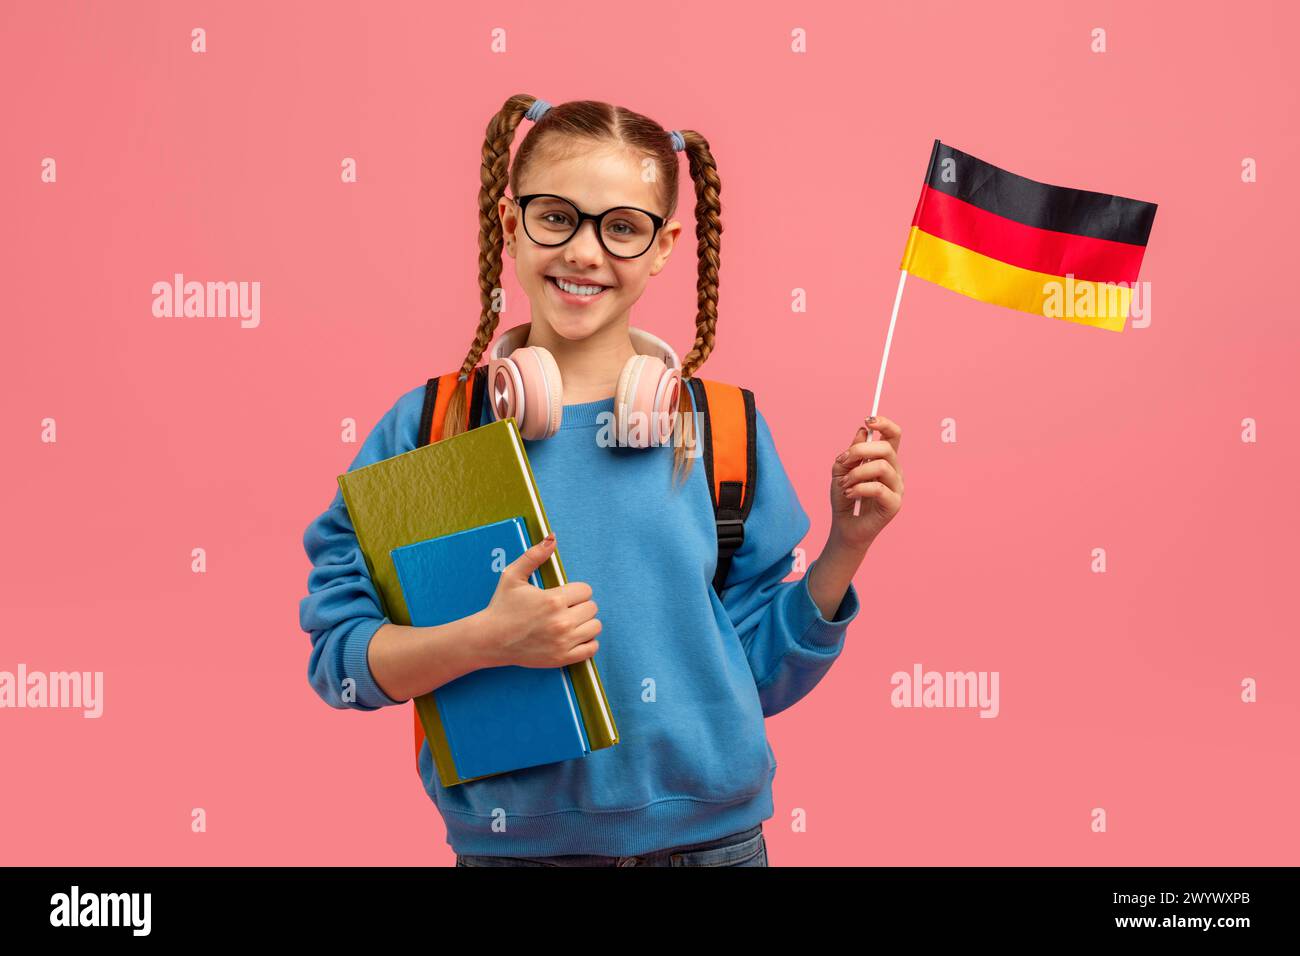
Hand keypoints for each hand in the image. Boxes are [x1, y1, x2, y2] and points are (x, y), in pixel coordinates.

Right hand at [479, 532, 601, 668]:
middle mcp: (561, 622)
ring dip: (585, 623)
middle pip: (592, 608)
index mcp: (553, 600)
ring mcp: (563, 642)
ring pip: (595, 626)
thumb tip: (552, 538)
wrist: (489, 640)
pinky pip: (592, 648)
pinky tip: (573, 636)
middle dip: (579, 605)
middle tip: (564, 608)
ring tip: (569, 621)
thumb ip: (534, 555)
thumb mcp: (512, 576)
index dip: (575, 591)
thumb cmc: (501, 607)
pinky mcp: (562, 658)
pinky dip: (587, 642)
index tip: (563, 595)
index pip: (586, 590)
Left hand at [829, 415, 903, 551]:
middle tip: (842, 461)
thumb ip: (850, 453)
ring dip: (856, 473)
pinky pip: (878, 488)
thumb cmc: (845, 496)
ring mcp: (897, 487)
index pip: (894, 436)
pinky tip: (849, 493)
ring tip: (844, 484)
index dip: (884, 424)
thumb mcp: (841, 471)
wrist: (844, 526)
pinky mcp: (894, 504)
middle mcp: (895, 471)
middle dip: (860, 450)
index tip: (868, 420)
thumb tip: (862, 431)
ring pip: (882, 467)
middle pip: (886, 448)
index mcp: (885, 460)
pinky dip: (859, 488)